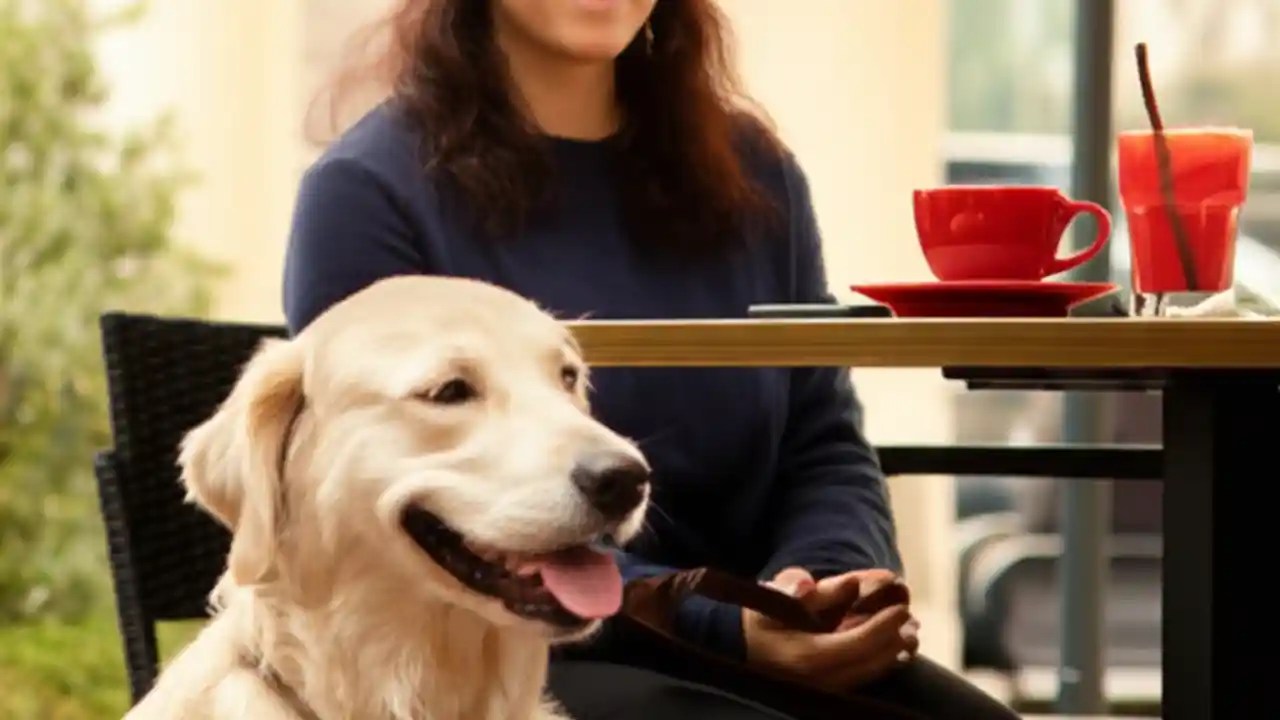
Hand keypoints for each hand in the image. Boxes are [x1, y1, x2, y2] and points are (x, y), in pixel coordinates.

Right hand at [742, 567, 919, 690]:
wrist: (735, 648)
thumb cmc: (756, 620)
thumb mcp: (770, 596)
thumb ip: (796, 587)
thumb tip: (830, 584)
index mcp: (807, 656)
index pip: (858, 644)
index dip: (883, 627)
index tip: (901, 609)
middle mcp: (818, 680)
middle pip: (868, 663)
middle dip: (893, 641)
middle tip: (911, 622)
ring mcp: (821, 690)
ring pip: (867, 675)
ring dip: (891, 656)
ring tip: (909, 638)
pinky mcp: (822, 693)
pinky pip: (858, 681)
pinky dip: (878, 667)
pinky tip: (893, 656)